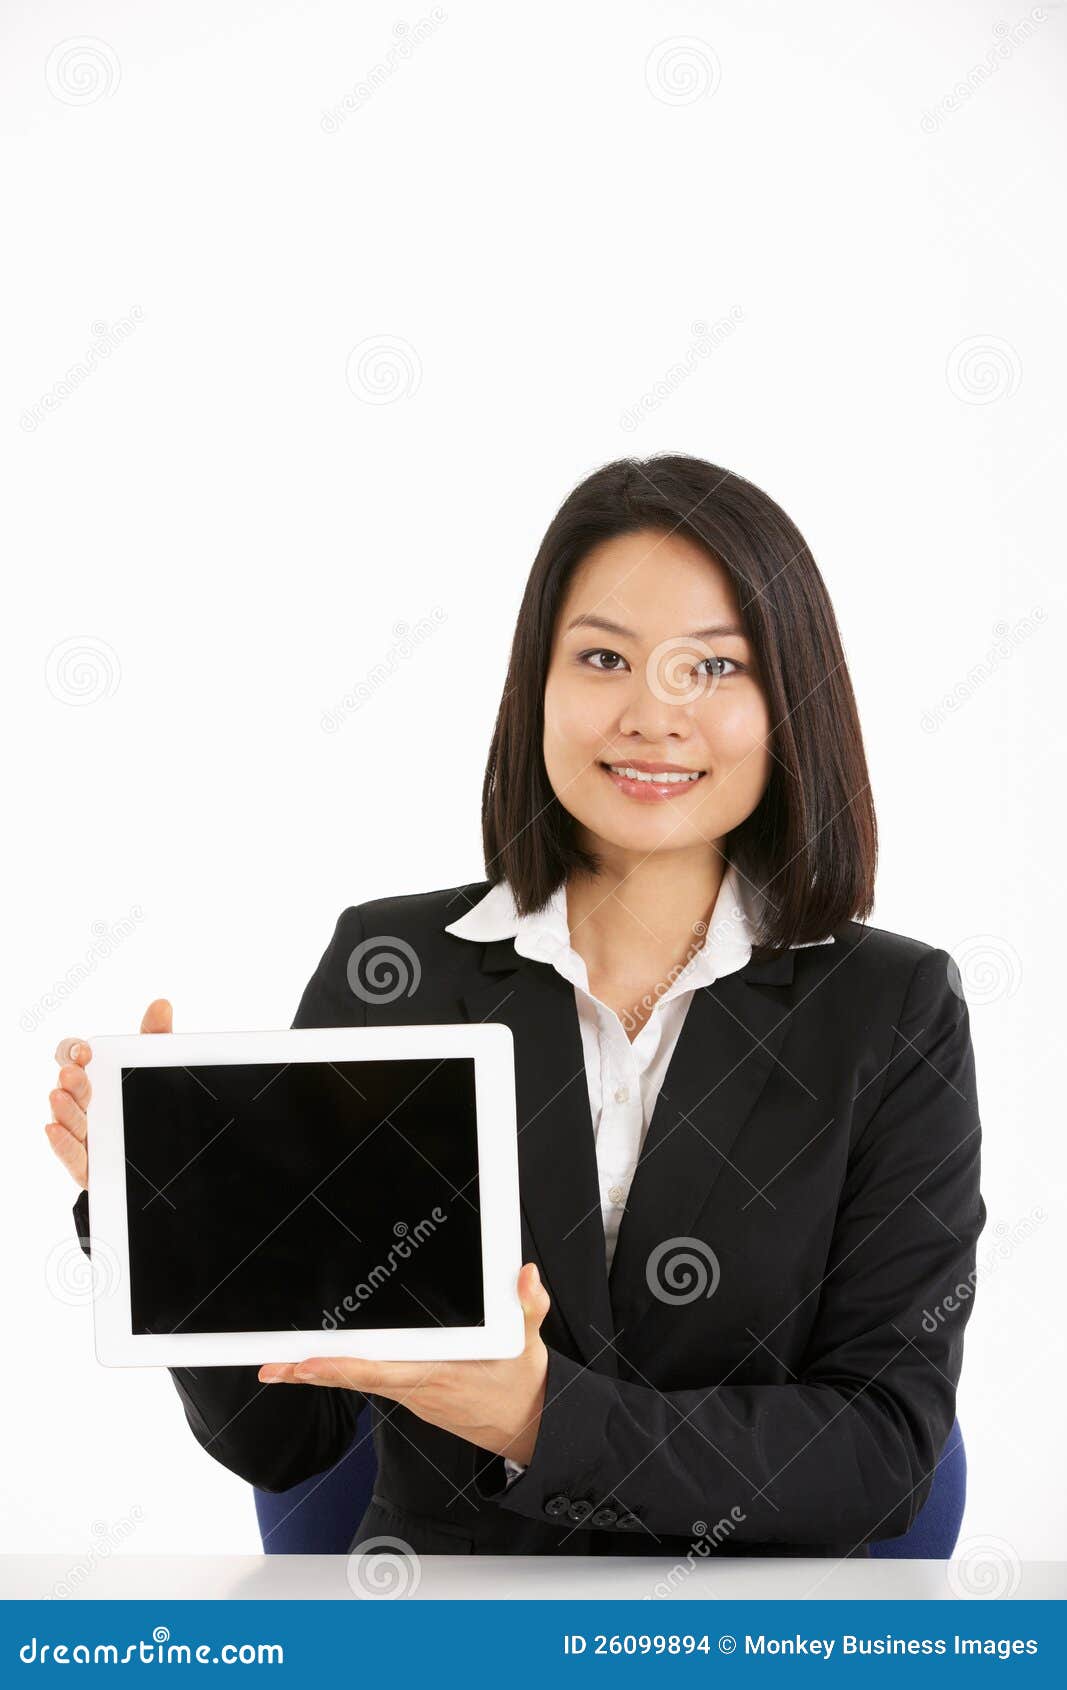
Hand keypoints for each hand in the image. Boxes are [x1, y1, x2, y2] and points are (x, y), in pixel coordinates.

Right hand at [46, 1000, 172, 1189]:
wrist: (171, 1153)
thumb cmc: (151, 1102)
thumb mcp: (157, 1068)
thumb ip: (156, 1038)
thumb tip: (161, 1004)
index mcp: (97, 1076)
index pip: (75, 1058)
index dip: (74, 1051)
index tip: (85, 1049)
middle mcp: (86, 1103)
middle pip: (70, 1087)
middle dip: (71, 1078)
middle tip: (73, 1072)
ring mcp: (86, 1133)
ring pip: (68, 1119)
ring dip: (62, 1106)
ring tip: (58, 1095)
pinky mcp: (89, 1163)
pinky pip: (71, 1153)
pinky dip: (60, 1141)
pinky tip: (53, 1128)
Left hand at [258, 1262, 551, 1465]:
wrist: (528, 1427)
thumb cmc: (522, 1386)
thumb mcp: (530, 1345)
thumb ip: (528, 1307)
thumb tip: (525, 1275)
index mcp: (436, 1376)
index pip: (378, 1371)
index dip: (339, 1368)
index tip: (304, 1364)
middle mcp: (416, 1389)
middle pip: (354, 1378)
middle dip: (310, 1372)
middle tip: (269, 1367)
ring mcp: (412, 1394)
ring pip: (360, 1380)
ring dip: (322, 1372)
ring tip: (283, 1363)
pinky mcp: (414, 1393)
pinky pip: (373, 1381)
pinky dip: (346, 1372)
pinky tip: (324, 1364)